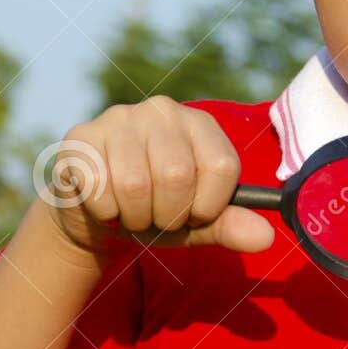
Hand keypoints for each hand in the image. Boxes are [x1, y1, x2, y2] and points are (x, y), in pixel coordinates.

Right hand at [38, 96, 275, 256]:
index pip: (222, 167)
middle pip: (176, 175)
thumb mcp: (196, 224)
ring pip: (135, 184)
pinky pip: (99, 187)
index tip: (195, 215)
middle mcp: (161, 110)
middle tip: (156, 217)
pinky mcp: (81, 136)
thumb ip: (230, 226)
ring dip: (134, 217)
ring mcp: (119, 118)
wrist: (95, 214)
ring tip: (130, 212)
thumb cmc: (154, 211)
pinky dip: (105, 212)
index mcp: (199, 124)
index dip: (209, 207)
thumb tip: (265, 238)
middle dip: (168, 215)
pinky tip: (104, 205)